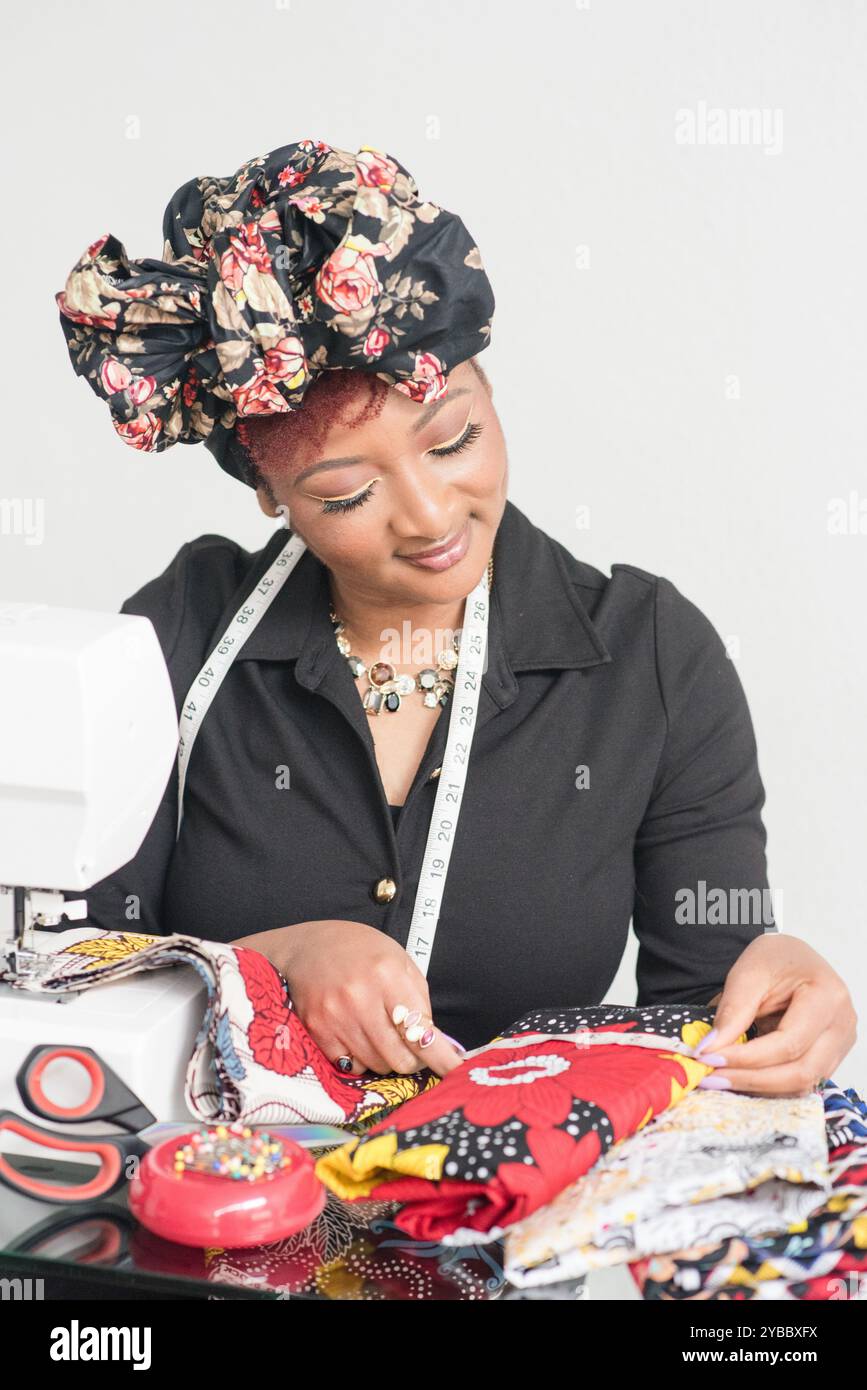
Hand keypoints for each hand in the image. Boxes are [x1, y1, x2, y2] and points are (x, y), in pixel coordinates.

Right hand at [232, 919, 464, 1079]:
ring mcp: (336, 1017)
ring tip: (381, 1034)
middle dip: (413, 1059)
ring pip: (377, 1065)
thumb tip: (436, 1043)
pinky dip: (361, 1060)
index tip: (455, 1071)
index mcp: (388, 975)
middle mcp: (361, 998)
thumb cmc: (362, 952)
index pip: (421, 1031)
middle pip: (400, 1058)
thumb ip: (419, 1001)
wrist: (309, 946)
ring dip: (387, 1059)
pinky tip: (358, 1036)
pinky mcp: (317, 1030)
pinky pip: (350, 1066)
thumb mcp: (400, 961)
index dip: (441, 1057)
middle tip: (411, 1046)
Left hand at [693, 933, 856, 1095]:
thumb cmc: (775, 958)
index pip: (789, 1042)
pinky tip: (740, 1077)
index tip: (709, 1058)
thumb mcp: (749, 972)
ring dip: (759, 1087)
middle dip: (752, 1079)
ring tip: (720, 1079)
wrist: (792, 957)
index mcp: (828, 996)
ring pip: (802, 1084)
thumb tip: (710, 1049)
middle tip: (711, 1077)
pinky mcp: (829, 1058)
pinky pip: (801, 1083)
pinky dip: (769, 1085)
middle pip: (801, 1071)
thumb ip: (733, 1011)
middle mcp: (842, 1025)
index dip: (747, 1057)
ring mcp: (840, 1045)